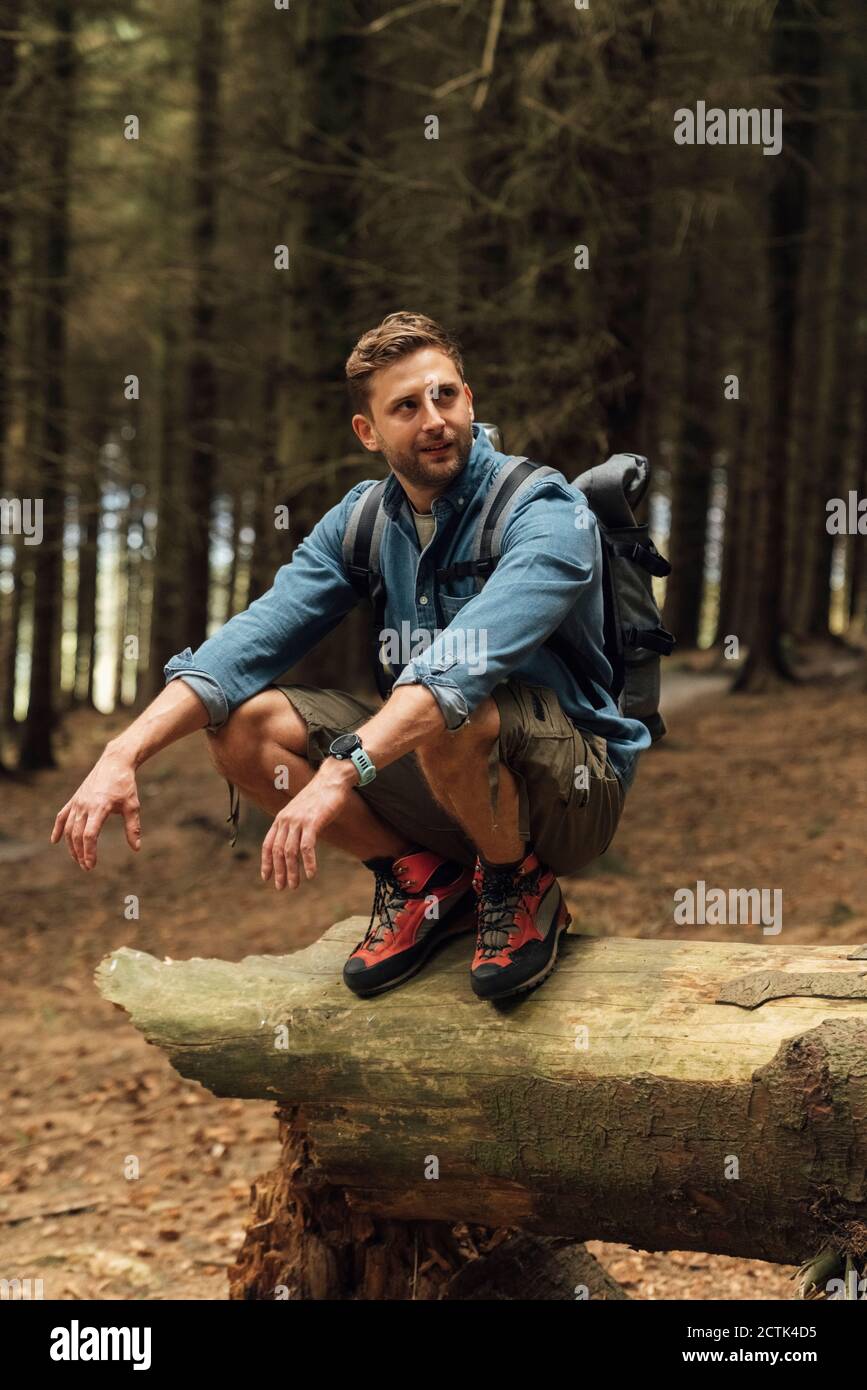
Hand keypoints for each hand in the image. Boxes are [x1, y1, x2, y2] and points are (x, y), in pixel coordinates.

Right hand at [50, 748, 141, 869]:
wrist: (114, 762)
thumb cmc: (125, 785)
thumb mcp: (132, 806)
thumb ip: (133, 828)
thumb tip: (136, 849)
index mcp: (99, 807)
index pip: (90, 835)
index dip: (89, 852)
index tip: (91, 865)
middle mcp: (85, 805)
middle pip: (77, 835)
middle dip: (80, 853)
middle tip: (87, 867)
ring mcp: (77, 802)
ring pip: (69, 828)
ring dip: (71, 846)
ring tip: (78, 858)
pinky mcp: (74, 799)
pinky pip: (62, 816)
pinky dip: (58, 829)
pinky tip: (55, 841)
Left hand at [261, 762, 354, 889]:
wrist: (332, 780)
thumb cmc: (319, 797)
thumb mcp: (301, 811)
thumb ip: (295, 825)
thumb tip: (295, 842)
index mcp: (281, 818)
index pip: (268, 844)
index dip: (266, 862)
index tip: (266, 877)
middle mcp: (286, 820)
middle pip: (277, 851)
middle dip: (279, 871)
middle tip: (281, 887)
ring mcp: (299, 821)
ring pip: (290, 852)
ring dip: (292, 871)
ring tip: (294, 885)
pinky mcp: (313, 822)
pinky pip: (307, 847)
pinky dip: (308, 862)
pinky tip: (311, 874)